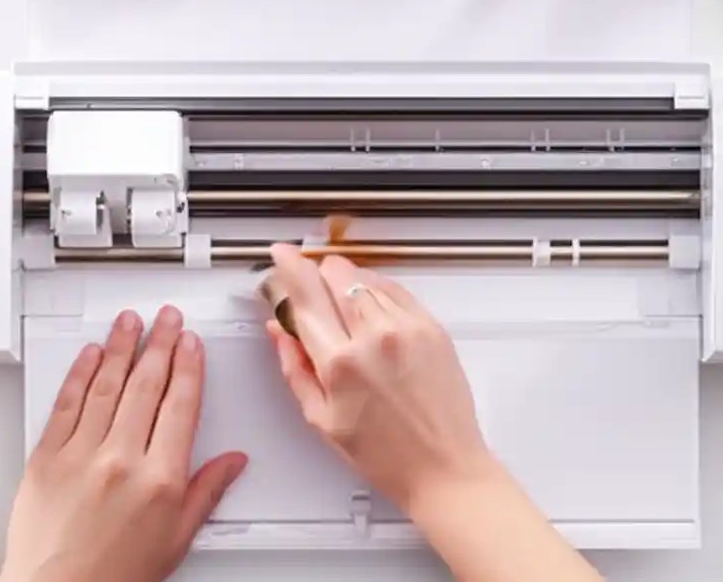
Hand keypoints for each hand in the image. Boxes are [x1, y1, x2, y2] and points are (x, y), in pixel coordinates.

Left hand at [0, 307, 246, 581]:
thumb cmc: (115, 575)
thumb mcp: (177, 538)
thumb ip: (206, 492)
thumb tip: (231, 462)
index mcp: (160, 479)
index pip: (181, 405)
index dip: (189, 367)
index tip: (191, 344)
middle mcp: (121, 460)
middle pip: (146, 385)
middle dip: (160, 344)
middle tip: (166, 320)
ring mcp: (81, 456)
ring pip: (106, 385)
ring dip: (121, 347)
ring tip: (130, 322)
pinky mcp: (46, 459)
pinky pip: (65, 405)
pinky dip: (79, 375)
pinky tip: (90, 355)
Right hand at [265, 247, 602, 581]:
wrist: (443, 466)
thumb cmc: (386, 454)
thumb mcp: (322, 419)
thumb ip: (295, 369)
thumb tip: (278, 331)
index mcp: (340, 362)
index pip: (306, 295)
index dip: (289, 267)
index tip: (281, 255)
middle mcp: (375, 337)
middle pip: (336, 275)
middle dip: (317, 274)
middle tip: (309, 288)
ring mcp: (408, 328)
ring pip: (365, 278)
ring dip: (346, 282)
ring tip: (342, 309)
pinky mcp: (432, 327)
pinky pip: (396, 289)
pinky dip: (376, 289)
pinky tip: (370, 307)